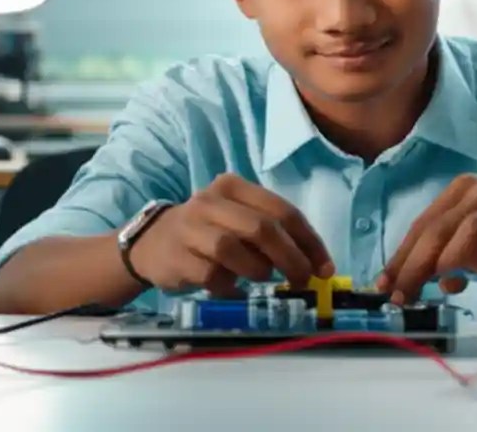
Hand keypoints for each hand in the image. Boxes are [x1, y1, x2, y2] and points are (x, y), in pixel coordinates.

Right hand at [129, 173, 334, 296]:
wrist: (151, 244)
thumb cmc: (208, 232)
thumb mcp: (238, 220)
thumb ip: (272, 233)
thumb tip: (316, 264)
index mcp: (234, 186)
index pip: (282, 211)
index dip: (309, 242)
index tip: (325, 268)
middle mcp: (210, 201)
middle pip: (261, 228)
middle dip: (291, 258)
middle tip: (303, 280)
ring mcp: (190, 228)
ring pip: (233, 248)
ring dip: (258, 270)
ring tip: (262, 279)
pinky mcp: (177, 256)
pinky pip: (212, 275)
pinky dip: (230, 287)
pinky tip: (232, 290)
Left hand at [376, 174, 476, 303]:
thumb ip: (450, 257)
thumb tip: (427, 280)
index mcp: (467, 190)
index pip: (425, 224)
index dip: (402, 255)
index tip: (384, 286)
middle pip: (444, 226)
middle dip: (418, 263)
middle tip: (404, 296)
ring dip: (454, 259)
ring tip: (445, 285)